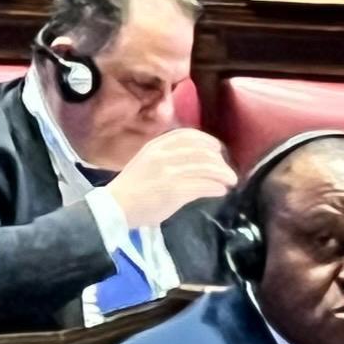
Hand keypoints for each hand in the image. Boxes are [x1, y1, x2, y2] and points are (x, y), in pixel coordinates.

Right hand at [102, 126, 236, 236]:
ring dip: (222, 175)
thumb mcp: (144, 162)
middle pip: (202, 151)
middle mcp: (164, 155)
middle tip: (227, 171)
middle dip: (219, 161)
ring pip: (206, 168)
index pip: (188, 135)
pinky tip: (220, 191)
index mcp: (155, 146)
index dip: (207, 141)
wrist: (114, 208)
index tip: (217, 149)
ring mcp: (169, 173)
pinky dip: (215, 187)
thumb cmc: (130, 189)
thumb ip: (164, 157)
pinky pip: (203, 186)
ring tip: (230, 181)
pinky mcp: (174, 191)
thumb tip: (193, 159)